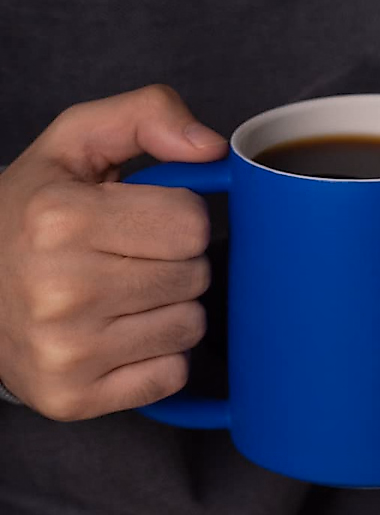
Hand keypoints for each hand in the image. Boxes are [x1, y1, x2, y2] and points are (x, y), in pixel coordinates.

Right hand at [0, 84, 225, 418]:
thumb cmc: (32, 218)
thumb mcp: (73, 147)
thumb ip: (144, 116)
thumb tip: (211, 147)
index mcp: (59, 219)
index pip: (192, 223)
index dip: (177, 219)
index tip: (141, 222)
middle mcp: (59, 288)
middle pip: (196, 276)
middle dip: (175, 264)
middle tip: (128, 261)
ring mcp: (65, 350)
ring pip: (191, 327)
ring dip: (170, 311)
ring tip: (121, 299)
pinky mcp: (74, 397)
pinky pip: (172, 374)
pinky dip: (158, 358)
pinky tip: (117, 338)